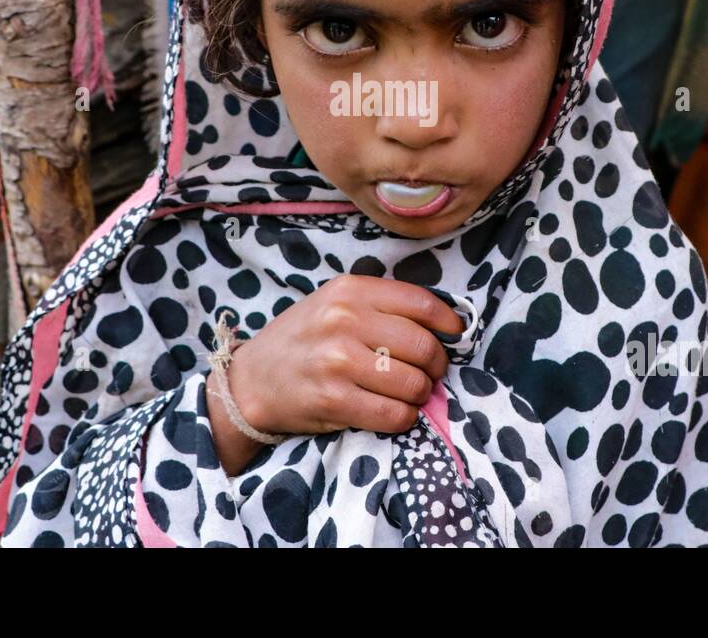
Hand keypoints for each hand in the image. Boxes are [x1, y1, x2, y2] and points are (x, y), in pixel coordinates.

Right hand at [214, 274, 463, 474]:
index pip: (422, 303)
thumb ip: (381, 306)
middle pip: (424, 346)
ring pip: (413, 383)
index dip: (449, 323)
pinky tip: (394, 411)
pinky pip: (394, 414)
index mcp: (349, 290)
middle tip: (430, 372)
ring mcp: (339, 361)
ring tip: (409, 393)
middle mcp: (344, 321)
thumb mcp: (335, 303)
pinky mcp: (335, 400)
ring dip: (420, 394)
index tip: (455, 336)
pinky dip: (404, 417)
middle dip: (437, 365)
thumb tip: (443, 325)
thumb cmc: (303, 339)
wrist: (253, 379)